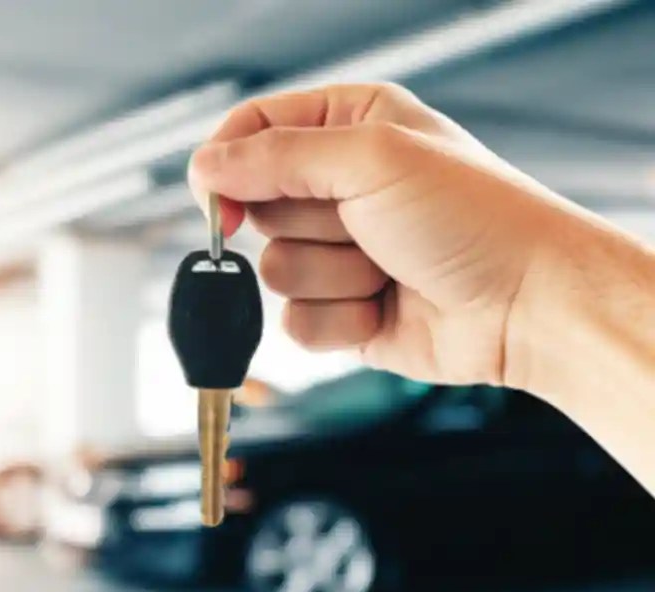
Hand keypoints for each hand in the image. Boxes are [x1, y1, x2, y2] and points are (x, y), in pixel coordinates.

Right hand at [187, 83, 592, 387]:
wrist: (530, 305)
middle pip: (255, 207)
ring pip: (272, 272)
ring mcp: (338, 252)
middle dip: (303, 224)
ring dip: (330, 276)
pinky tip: (386, 306)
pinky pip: (293, 323)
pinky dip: (338, 321)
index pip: (253, 130)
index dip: (226, 163)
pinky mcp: (341, 311)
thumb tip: (202, 166)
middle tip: (361, 222)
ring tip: (387, 267)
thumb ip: (276, 157)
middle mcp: (339, 186)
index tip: (217, 198)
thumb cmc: (473, 217)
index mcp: (349, 127)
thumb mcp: (371, 160)